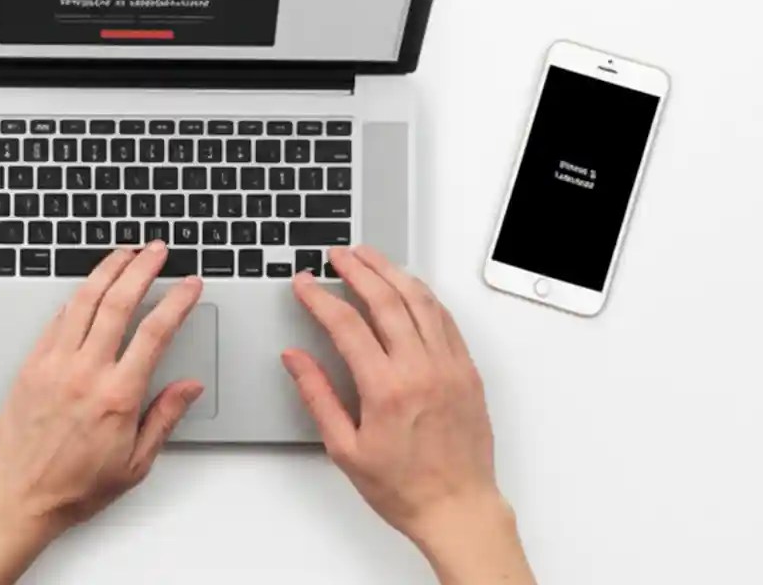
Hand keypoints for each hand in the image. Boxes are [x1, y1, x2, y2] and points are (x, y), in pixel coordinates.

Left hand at [0, 243, 204, 583]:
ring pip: (83, 302)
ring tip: (125, 253)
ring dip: (107, 271)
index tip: (190, 284)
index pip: (155, 332)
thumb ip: (166, 417)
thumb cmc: (76, 485)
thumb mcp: (138, 461)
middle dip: (142, 268)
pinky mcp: (31, 368)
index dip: (177, 301)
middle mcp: (85, 373)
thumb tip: (189, 386)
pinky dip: (76, 299)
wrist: (19, 498)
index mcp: (118, 395)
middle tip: (157, 250)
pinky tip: (89, 289)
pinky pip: (55, 321)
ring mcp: (53, 366)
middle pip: (118, 303)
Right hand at [286, 246, 534, 584]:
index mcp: (386, 389)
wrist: (458, 506)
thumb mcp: (345, 449)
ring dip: (394, 273)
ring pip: (421, 301)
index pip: (346, 324)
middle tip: (338, 255)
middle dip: (358, 270)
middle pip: (386, 300)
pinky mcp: (468, 370)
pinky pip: (446, 320)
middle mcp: (421, 369)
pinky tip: (410, 288)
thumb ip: (318, 396)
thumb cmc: (404, 487)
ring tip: (371, 258)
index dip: (320, 297)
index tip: (304, 283)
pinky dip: (425, 297)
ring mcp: (449, 366)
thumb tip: (295, 359)